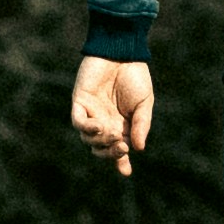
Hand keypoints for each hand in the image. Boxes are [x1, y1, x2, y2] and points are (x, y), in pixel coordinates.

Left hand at [71, 53, 155, 178]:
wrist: (123, 52)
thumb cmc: (135, 76)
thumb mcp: (144, 103)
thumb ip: (141, 125)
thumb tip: (138, 149)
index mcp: (121, 125)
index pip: (117, 149)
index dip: (120, 162)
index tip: (126, 172)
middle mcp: (104, 122)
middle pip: (101, 148)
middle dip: (112, 153)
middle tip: (123, 148)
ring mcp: (91, 113)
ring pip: (88, 139)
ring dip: (102, 140)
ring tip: (114, 132)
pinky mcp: (80, 102)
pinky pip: (78, 122)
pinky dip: (87, 128)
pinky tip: (99, 126)